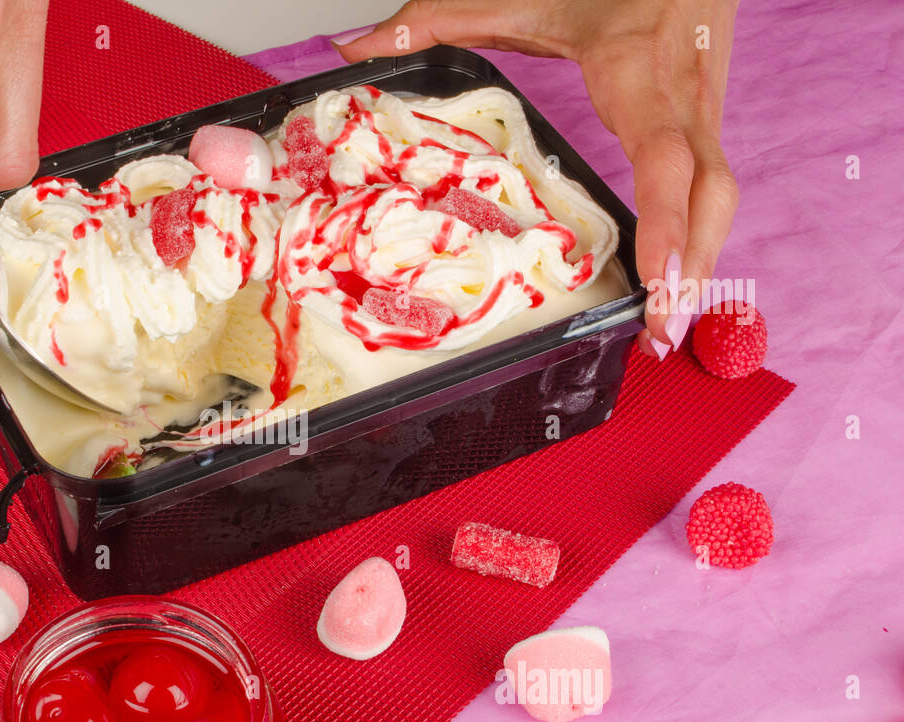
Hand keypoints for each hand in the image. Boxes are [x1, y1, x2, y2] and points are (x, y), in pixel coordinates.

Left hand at [337, 0, 740, 358]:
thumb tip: (349, 51)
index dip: (666, 225)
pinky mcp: (709, 110)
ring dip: (705, 261)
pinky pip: (715, 180)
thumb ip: (433, 19)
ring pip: (723, 192)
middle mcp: (682, 89)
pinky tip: (679, 277)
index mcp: (633, 64)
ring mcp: (704, 101)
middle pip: (710, 192)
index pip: (660, 155)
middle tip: (661, 337)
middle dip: (695, 268)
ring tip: (669, 324)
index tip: (659, 285)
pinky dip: (702, 234)